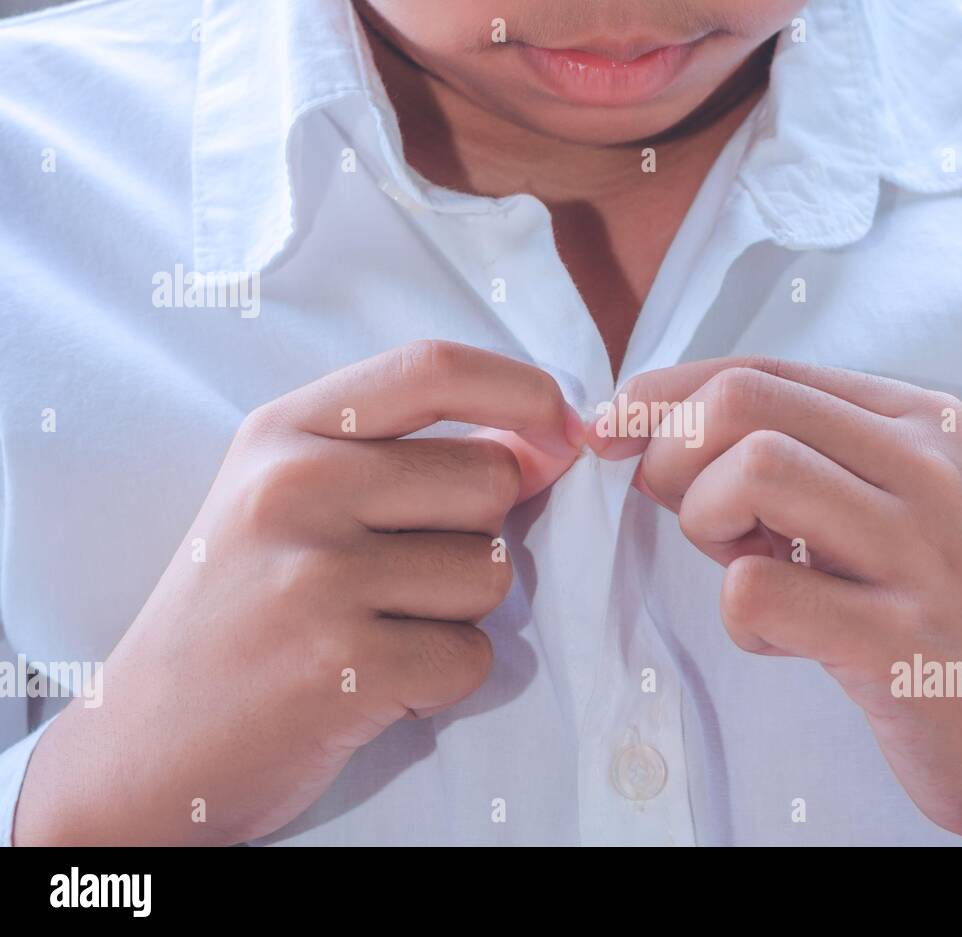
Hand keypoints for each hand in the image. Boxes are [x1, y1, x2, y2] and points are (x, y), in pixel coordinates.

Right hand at [14, 341, 582, 844]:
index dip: (522, 389)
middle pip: (491, 479)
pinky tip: (373, 681)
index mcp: (285, 434)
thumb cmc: (241, 610)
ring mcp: (317, 576)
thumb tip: (552, 442)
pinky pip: (473, 656)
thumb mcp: (295, 501)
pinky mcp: (343, 665)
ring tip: (378, 629)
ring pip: (493, 572)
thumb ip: (409, 458)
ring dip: (459, 614)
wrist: (145, 743)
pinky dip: (442, 679)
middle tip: (403, 579)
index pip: (433, 368)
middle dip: (480, 534)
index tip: (563, 426)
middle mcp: (296, 489)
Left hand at [592, 357, 961, 845]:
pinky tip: (784, 636)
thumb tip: (659, 439)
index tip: (610, 429)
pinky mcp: (903, 643)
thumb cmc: (960, 614)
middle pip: (743, 402)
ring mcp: (923, 554)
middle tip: (691, 516)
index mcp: (921, 422)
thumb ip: (801, 463)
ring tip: (745, 564)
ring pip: (752, 471)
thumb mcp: (898, 510)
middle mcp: (929, 469)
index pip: (760, 368)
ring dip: (706, 522)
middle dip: (672, 452)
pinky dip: (741, 615)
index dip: (662, 392)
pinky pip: (757, 593)